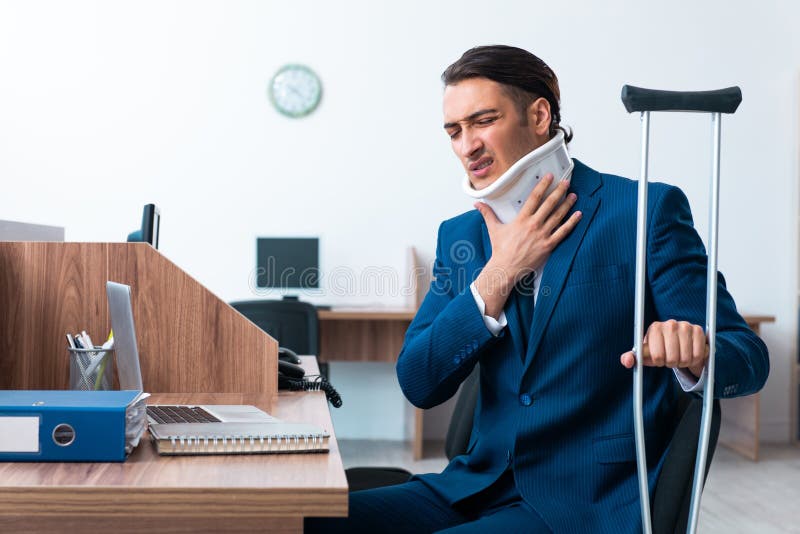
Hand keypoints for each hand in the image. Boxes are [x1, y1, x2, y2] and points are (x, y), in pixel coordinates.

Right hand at [473, 174, 581, 317]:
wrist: (506, 268)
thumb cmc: (500, 249)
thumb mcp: (493, 229)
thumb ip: (487, 214)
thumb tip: (477, 204)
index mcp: (521, 219)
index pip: (534, 198)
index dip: (543, 185)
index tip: (550, 177)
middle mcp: (533, 225)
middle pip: (549, 204)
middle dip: (559, 191)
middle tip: (566, 182)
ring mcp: (542, 235)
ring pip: (558, 216)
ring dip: (567, 204)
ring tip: (573, 195)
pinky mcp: (548, 245)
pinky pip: (563, 232)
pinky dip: (571, 223)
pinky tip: (578, 215)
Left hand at [620, 320, 708, 377]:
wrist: (679, 344)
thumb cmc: (658, 349)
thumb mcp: (644, 354)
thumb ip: (631, 358)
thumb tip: (627, 361)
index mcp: (655, 328)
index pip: (657, 356)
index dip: (659, 362)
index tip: (659, 358)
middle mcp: (670, 324)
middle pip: (672, 358)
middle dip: (671, 363)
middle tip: (670, 359)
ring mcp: (685, 326)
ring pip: (685, 358)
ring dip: (683, 363)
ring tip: (679, 357)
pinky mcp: (698, 330)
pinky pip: (698, 354)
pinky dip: (694, 360)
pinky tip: (690, 354)